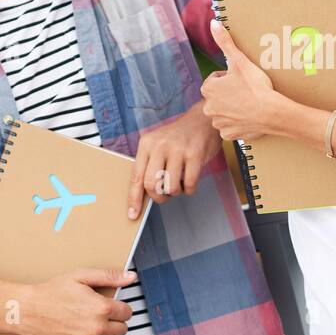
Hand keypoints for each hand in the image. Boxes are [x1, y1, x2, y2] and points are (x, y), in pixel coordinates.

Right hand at [18, 268, 135, 334]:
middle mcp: (97, 328)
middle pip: (122, 329)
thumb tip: (129, 277)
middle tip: (104, 318)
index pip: (127, 312)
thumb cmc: (51, 293)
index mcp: (101, 308)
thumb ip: (108, 276)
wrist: (29, 311)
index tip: (115, 308)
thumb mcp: (81, 277)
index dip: (121, 308)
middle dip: (116, 322)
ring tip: (99, 330)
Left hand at [126, 98, 221, 217]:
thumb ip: (149, 165)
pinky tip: (190, 181)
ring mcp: (178, 150)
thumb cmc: (179, 138)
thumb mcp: (158, 145)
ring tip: (179, 183)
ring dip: (176, 192)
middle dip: (158, 197)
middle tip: (164, 196)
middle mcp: (160, 145)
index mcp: (146, 144)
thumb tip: (142, 195)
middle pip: (151, 185)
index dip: (134, 199)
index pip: (136, 176)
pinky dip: (190, 189)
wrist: (203, 120)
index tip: (132, 214)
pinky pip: (189, 184)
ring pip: (171, 187)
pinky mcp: (195, 155)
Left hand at [201, 20, 283, 141]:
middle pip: (218, 97)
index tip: (241, 79)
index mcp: (209, 89)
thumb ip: (225, 42)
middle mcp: (209, 107)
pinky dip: (238, 123)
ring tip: (248, 104)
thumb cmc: (256, 87)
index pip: (215, 80)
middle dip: (229, 94)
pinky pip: (230, 127)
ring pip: (224, 112)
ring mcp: (219, 122)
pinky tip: (249, 117)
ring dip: (233, 108)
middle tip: (246, 91)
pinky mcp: (229, 134)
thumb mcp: (240, 61)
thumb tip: (213, 23)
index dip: (228, 78)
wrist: (272, 113)